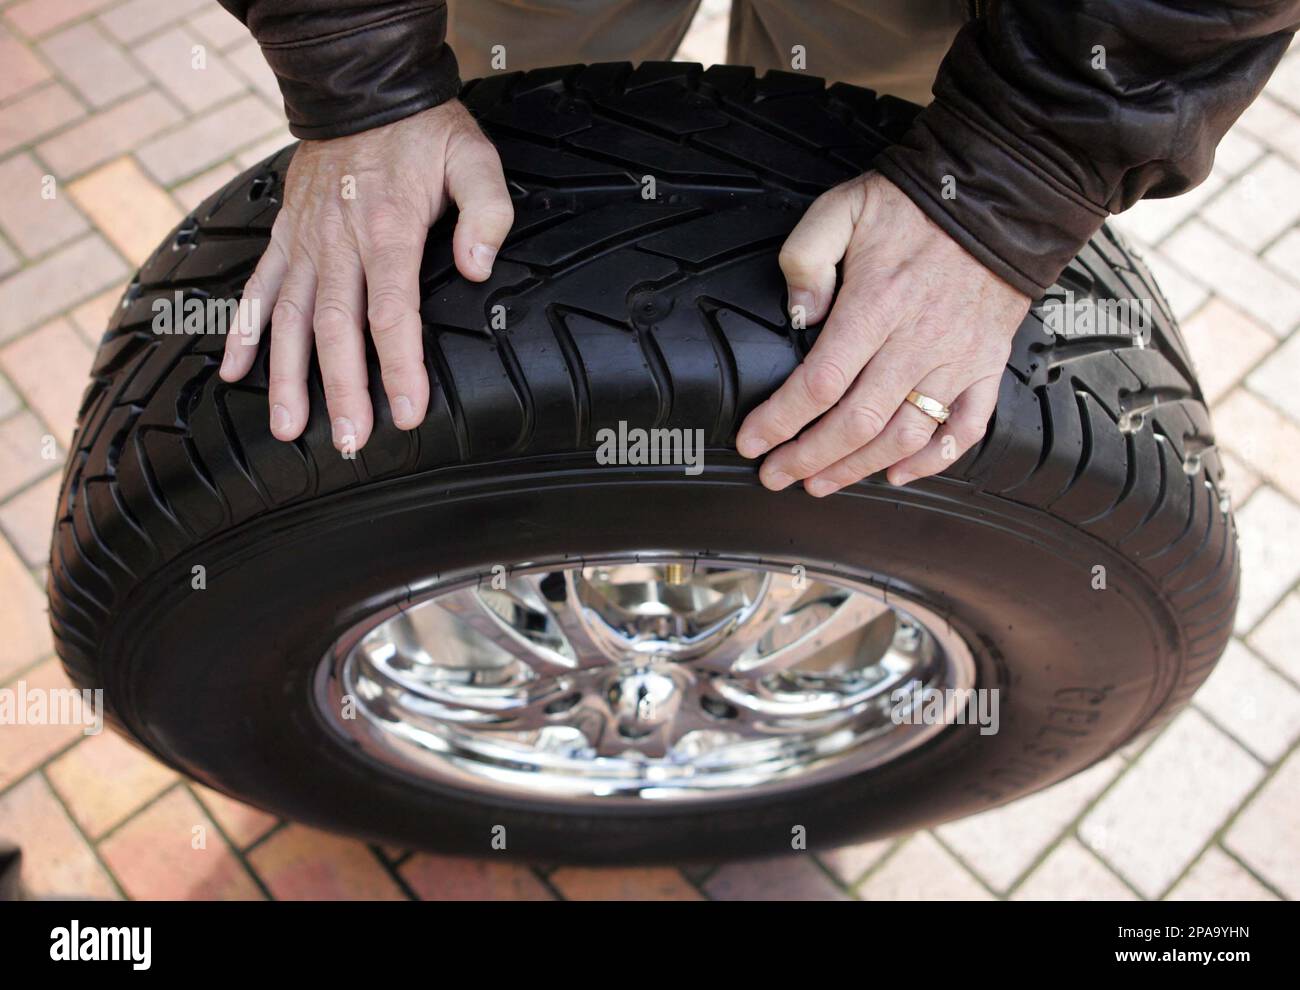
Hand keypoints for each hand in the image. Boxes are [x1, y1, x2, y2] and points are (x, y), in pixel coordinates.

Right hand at [219, 100, 513, 451]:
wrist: (362, 90)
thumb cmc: (424, 132)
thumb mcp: (473, 159)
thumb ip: (486, 213)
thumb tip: (478, 270)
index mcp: (388, 229)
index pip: (394, 311)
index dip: (400, 365)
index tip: (407, 411)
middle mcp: (338, 242)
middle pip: (336, 328)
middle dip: (341, 389)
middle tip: (349, 441)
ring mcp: (305, 242)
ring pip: (288, 318)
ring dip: (286, 376)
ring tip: (289, 430)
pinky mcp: (285, 236)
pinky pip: (256, 288)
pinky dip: (241, 331)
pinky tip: (233, 372)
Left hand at [736, 172, 1029, 493]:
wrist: (1000, 199)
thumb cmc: (917, 205)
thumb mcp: (844, 208)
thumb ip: (807, 256)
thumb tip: (798, 313)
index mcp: (876, 304)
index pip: (820, 381)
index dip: (781, 420)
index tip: (753, 439)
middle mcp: (917, 340)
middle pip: (856, 421)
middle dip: (807, 457)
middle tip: (776, 475)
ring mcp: (956, 359)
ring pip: (904, 436)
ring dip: (857, 468)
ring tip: (820, 481)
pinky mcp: (985, 366)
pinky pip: (964, 429)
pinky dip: (932, 462)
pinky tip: (897, 474)